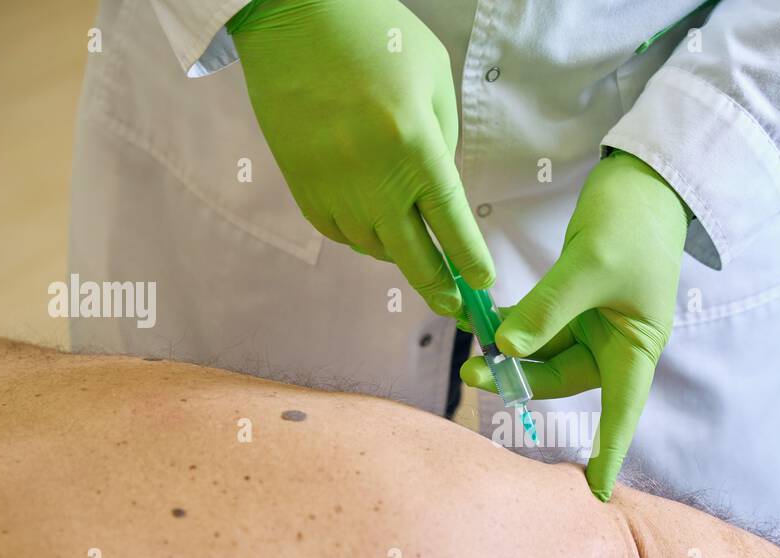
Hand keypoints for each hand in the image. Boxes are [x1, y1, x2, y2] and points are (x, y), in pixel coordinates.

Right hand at [229, 0, 493, 314]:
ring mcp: (333, 187)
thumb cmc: (376, 35)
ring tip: (416, 249)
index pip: (452, 225)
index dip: (471, 262)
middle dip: (440, 290)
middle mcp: (373, 179)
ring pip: (375, 248)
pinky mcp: (303, 186)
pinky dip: (362, 237)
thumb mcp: (433, 78)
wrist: (294, 18)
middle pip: (413, 258)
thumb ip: (443, 139)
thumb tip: (439, 191)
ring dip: (400, 254)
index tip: (484, 284)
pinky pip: (339, 233)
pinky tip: (375, 225)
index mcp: (415, 149)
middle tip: (456, 307)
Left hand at [460, 151, 689, 499]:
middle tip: (472, 374)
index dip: (608, 452)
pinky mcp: (572, 301)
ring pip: (542, 352)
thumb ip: (547, 310)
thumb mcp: (590, 267)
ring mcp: (593, 322)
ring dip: (506, 350)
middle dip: (518, 379)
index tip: (596, 493)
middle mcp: (616, 342)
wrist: (644, 177)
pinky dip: (509, 322)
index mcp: (637, 346)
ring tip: (468, 340)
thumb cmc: (635, 222)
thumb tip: (505, 350)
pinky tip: (478, 316)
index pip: (621, 413)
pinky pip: (535, 324)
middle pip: (561, 379)